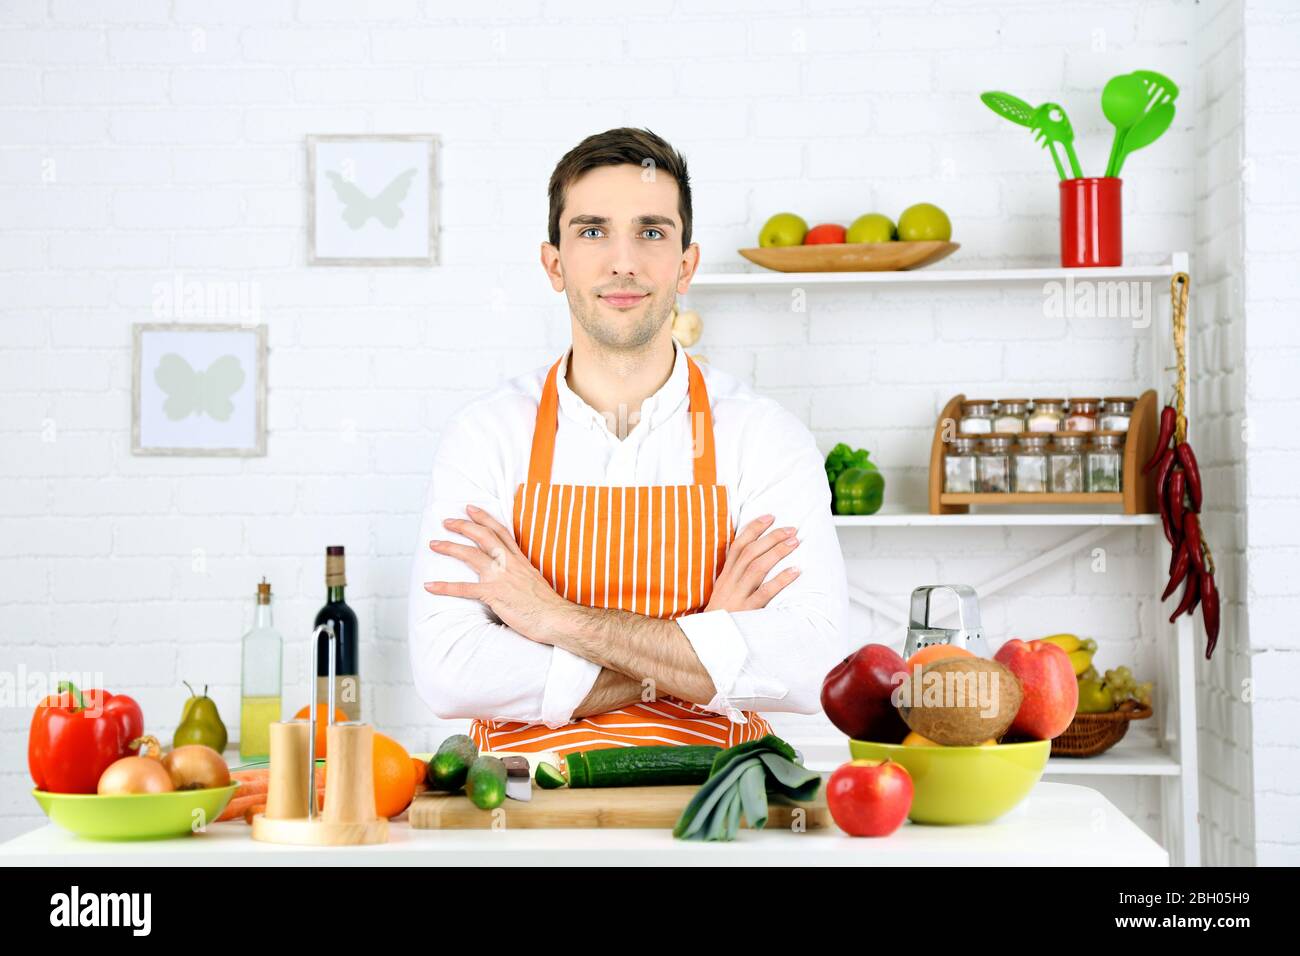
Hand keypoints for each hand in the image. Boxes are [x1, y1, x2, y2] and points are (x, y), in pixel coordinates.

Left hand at [424, 504, 568, 643]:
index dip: (484, 518)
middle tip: (447, 522)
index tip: (470, 509)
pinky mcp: (494, 594)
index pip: (500, 532)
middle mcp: (509, 563)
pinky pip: (464, 589)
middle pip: (483, 537)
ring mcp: (501, 577)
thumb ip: (520, 575)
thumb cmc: (547, 605)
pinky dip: (445, 587)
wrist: (555, 618)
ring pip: (471, 555)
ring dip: (450, 547)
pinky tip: (430, 585)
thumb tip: (511, 577)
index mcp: (519, 560)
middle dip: (463, 526)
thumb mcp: (534, 581)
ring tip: (434, 544)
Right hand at [704, 514, 800, 612]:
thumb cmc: (721, 617)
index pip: (738, 545)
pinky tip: (796, 571)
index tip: (769, 517)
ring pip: (757, 568)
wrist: (706, 641)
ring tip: (794, 542)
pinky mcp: (746, 611)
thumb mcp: (724, 592)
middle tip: (791, 529)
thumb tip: (757, 559)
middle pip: (750, 552)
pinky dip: (781, 580)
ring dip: (777, 552)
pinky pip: (765, 592)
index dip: (753, 529)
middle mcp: (730, 582)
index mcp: (725, 576)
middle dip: (771, 537)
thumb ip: (737, 576)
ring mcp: (737, 596)